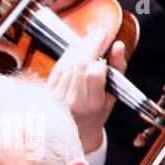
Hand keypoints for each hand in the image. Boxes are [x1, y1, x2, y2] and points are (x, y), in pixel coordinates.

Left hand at [47, 26, 125, 152]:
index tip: (108, 44)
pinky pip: (57, 67)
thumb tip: (117, 45)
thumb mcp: (114, 94)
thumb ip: (118, 68)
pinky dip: (67, 55)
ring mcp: (56, 97)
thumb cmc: (98, 112)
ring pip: (67, 64)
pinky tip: (76, 48)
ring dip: (79, 47)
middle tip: (100, 32)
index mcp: (91, 104)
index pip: (94, 73)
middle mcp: (71, 101)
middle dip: (91, 44)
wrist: (75, 131)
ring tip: (91, 39)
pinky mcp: (46, 92)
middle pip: (79, 64)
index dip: (100, 57)